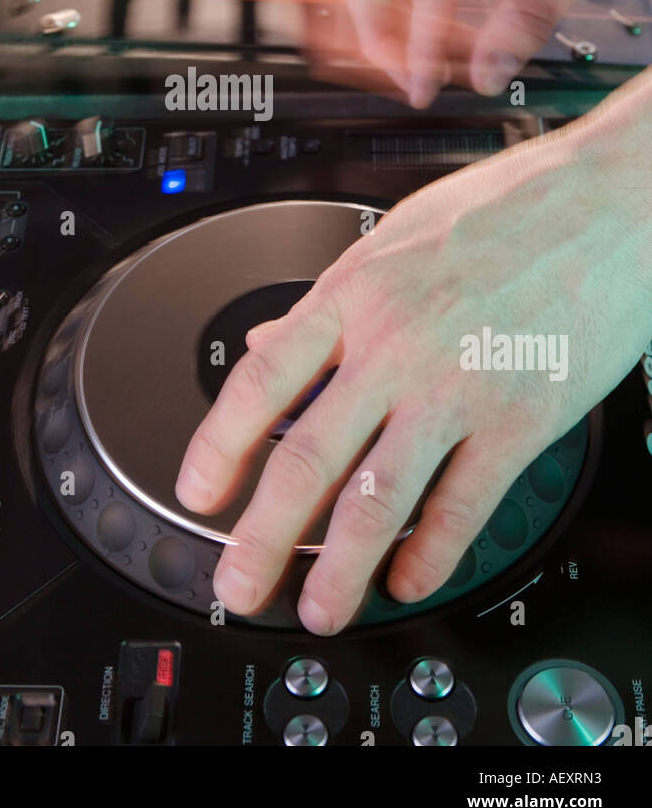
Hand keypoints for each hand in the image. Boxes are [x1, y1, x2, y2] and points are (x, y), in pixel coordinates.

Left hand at [175, 121, 649, 632]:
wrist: (610, 198)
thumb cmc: (508, 207)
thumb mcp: (395, 237)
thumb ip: (329, 300)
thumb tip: (267, 340)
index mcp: (357, 293)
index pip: (263, 379)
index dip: (218, 445)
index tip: (196, 492)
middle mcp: (396, 345)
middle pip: (307, 456)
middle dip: (260, 536)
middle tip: (236, 583)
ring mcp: (457, 387)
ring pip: (378, 499)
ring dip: (339, 569)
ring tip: (318, 609)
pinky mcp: (520, 420)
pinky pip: (463, 505)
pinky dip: (431, 555)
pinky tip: (409, 580)